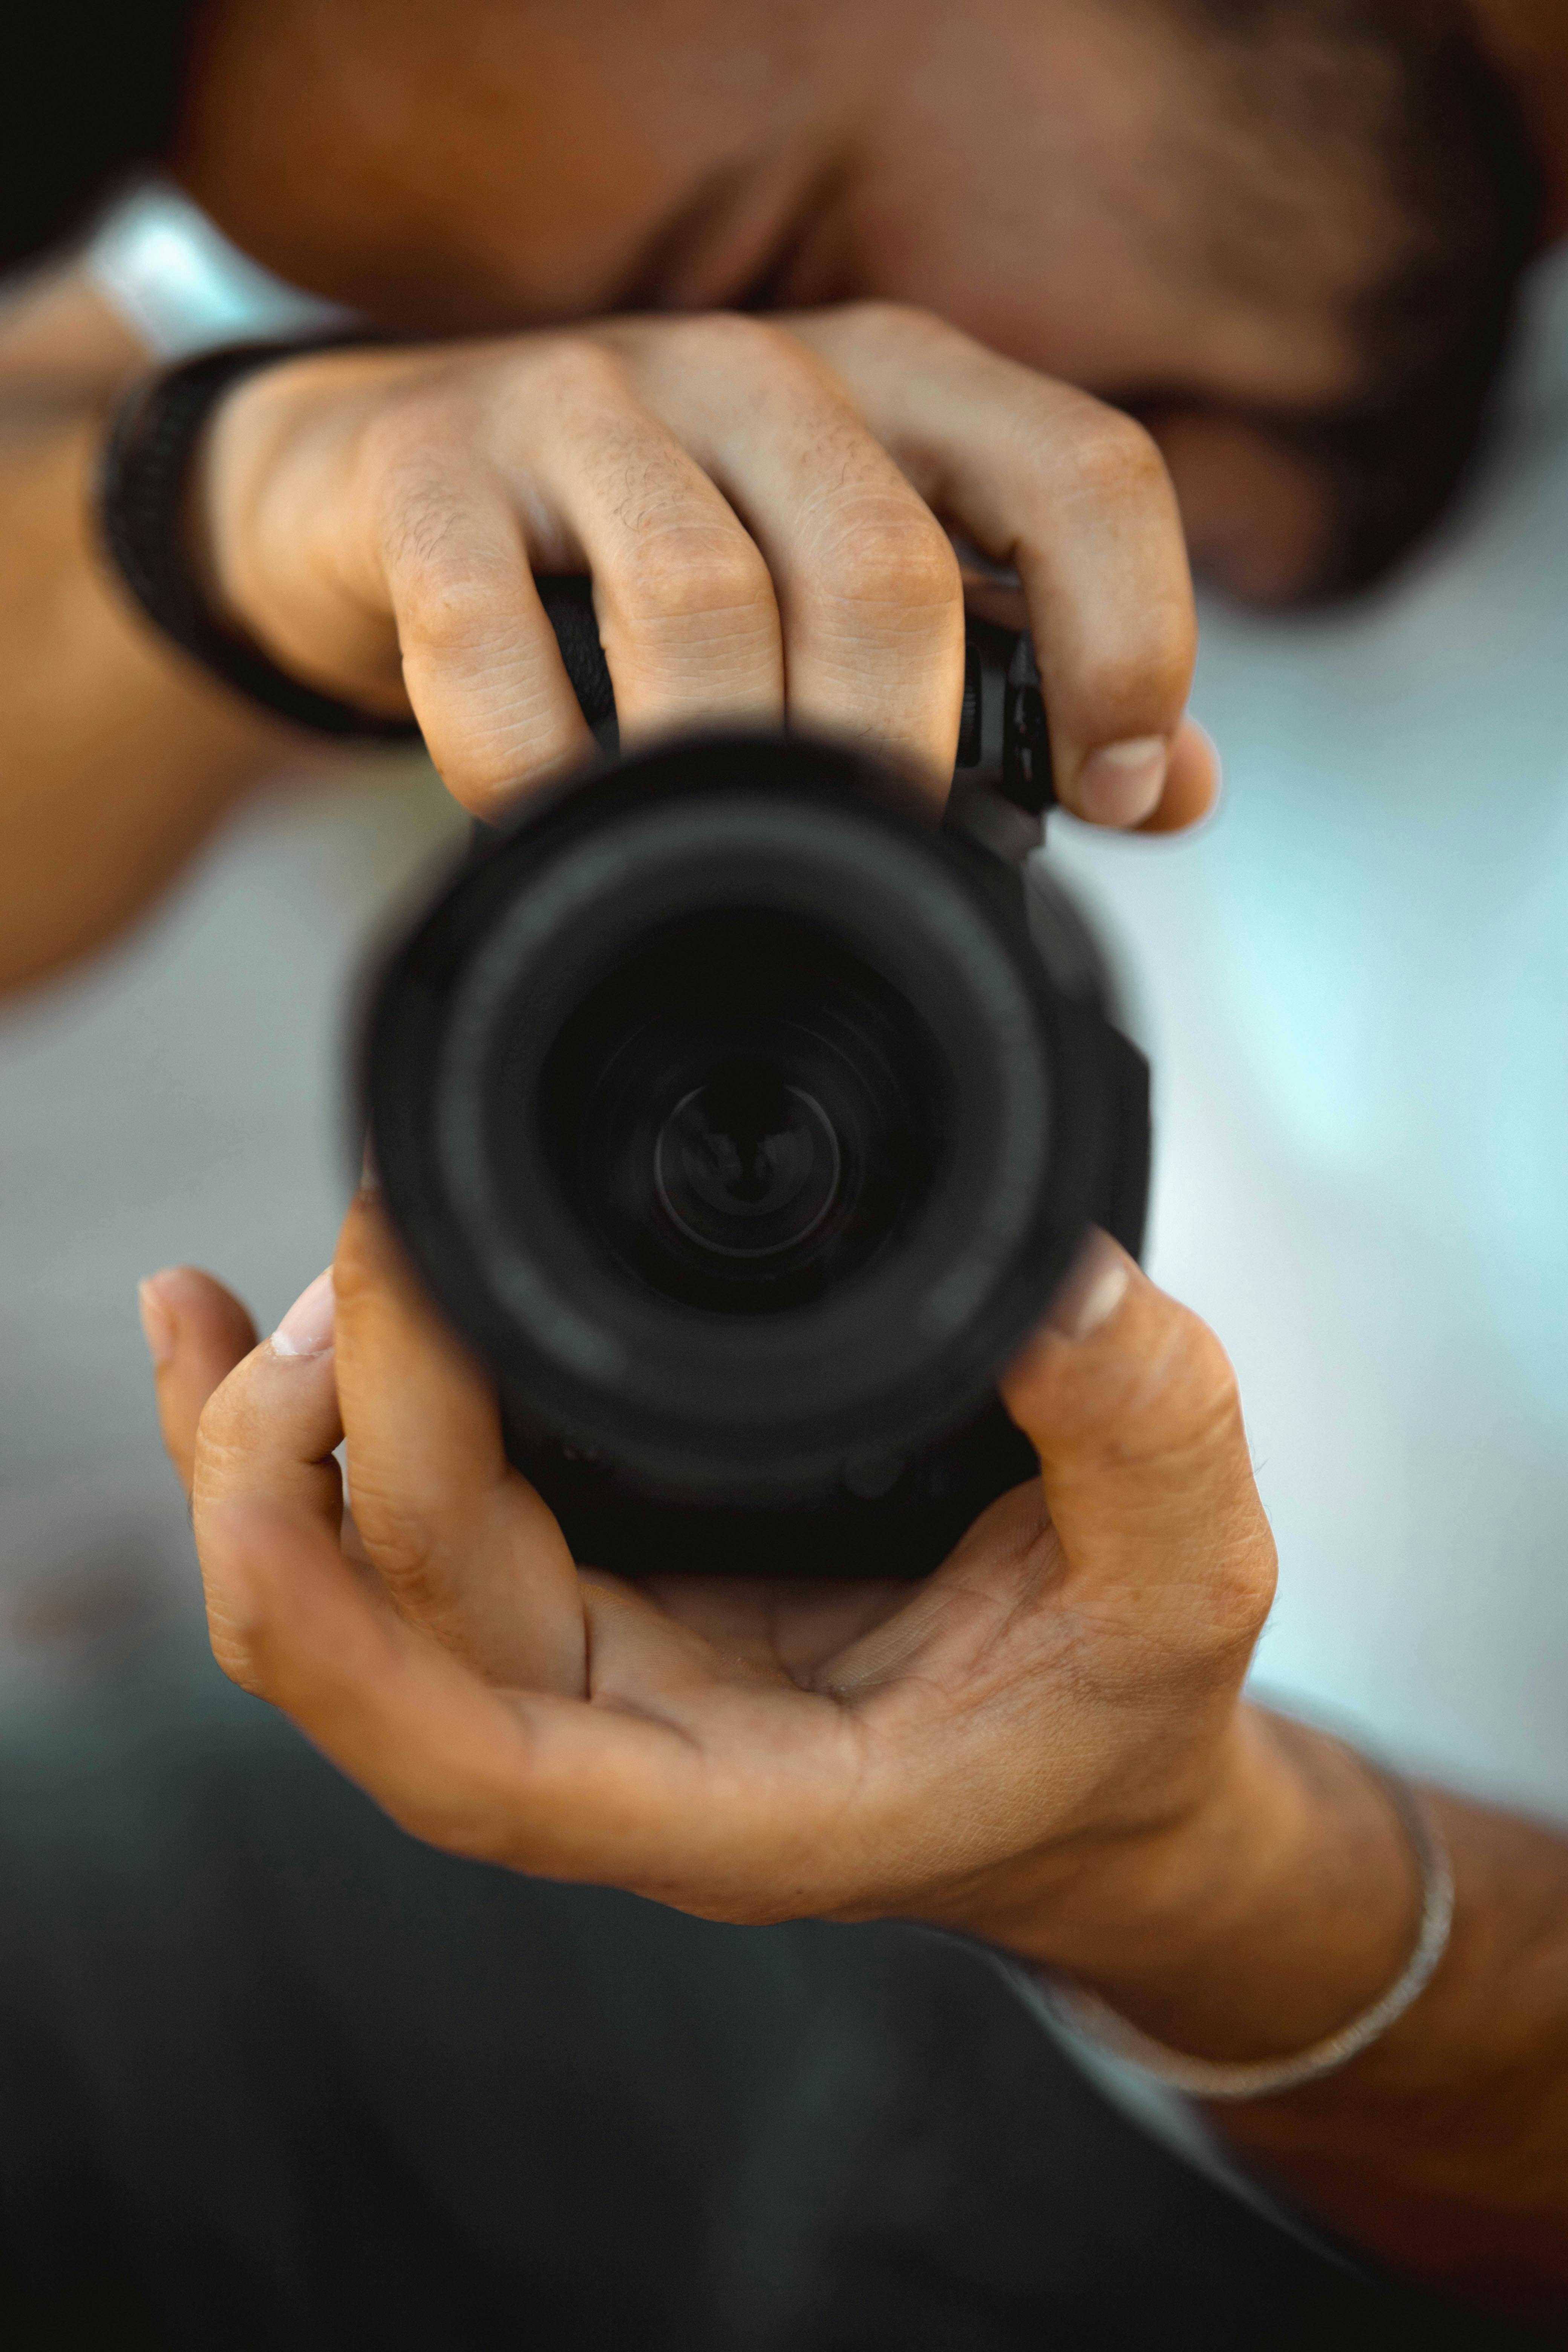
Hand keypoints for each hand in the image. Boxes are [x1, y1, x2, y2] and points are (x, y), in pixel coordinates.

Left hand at [140, 1195, 1318, 1994]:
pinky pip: (398, 1538)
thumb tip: (1054, 1270)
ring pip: (355, 1591)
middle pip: (380, 1632)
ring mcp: (588, 1672)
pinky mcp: (587, 1597)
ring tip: (213, 1302)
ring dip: (260, 1450)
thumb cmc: (1124, 1709)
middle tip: (362, 1244)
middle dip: (306, 1449)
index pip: (475, 1757)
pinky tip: (234, 1332)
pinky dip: (308, 1442)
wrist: (1102, 1778)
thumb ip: (1144, 1426)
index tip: (292, 1424)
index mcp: (740, 1797)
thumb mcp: (1190, 1574)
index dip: (338, 1622)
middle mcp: (624, 1744)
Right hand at [199, 304, 1216, 826]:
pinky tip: (562, 829)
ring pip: (700, 600)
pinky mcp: (431, 469)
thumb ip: (1011, 672)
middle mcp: (758, 370)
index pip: (1079, 474)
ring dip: (725, 769)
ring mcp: (585, 405)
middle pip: (884, 565)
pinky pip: (491, 639)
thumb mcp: (853, 579)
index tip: (1113, 793)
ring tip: (719, 861)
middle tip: (872, 863)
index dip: (1128, 638)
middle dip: (893, 750)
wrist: (394, 476)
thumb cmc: (659, 553)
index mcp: (901, 387)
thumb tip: (1172, 789)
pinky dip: (539, 769)